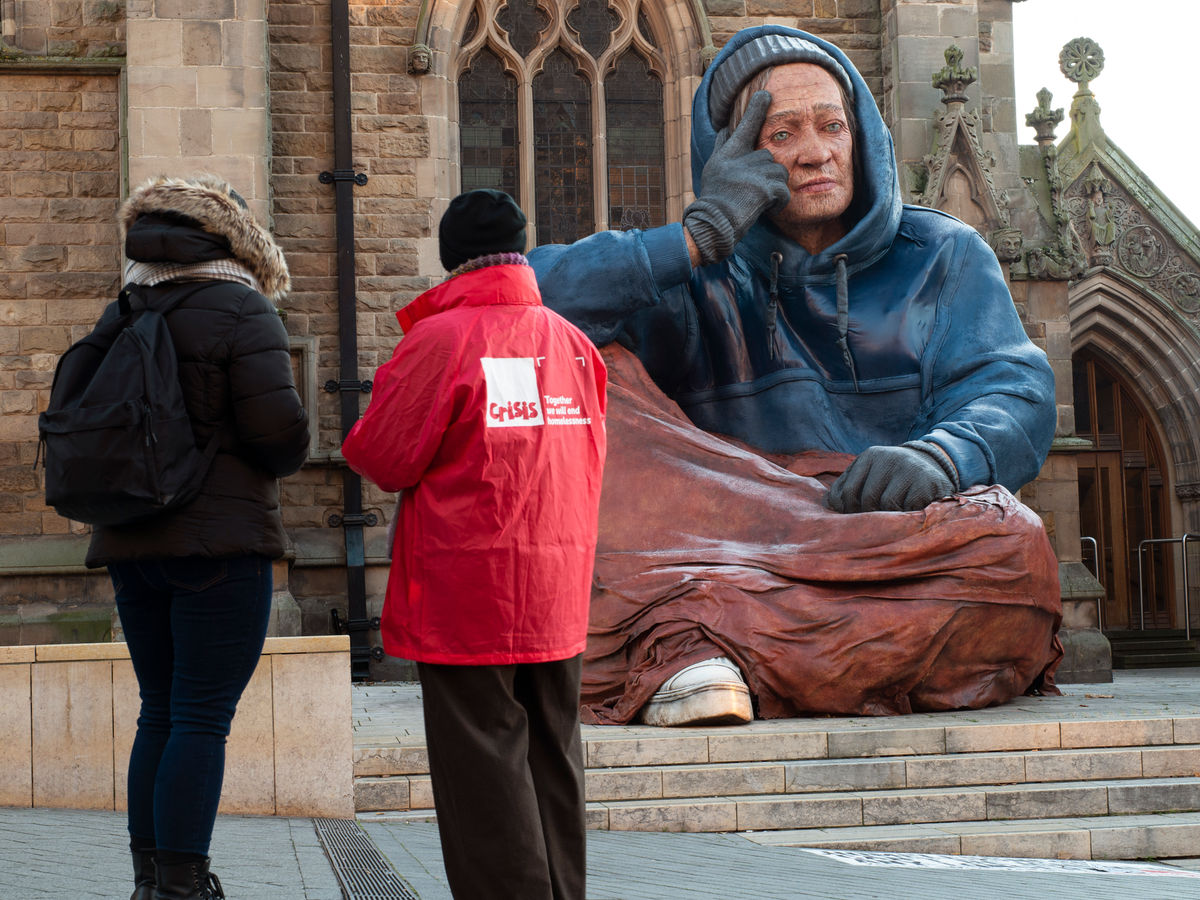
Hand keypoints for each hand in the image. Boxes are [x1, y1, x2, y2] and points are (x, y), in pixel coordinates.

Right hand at [684, 91, 789, 265]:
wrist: (713, 225)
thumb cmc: (714, 200)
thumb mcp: (713, 169)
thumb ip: (722, 146)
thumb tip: (726, 126)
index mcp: (728, 154)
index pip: (745, 126)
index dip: (756, 109)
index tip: (766, 94)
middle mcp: (740, 159)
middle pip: (769, 157)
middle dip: (767, 174)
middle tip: (753, 192)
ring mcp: (752, 173)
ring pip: (779, 172)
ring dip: (774, 188)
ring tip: (758, 201)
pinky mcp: (764, 188)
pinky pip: (783, 190)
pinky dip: (780, 202)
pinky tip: (768, 208)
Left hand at [827, 442, 957, 512]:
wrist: (934, 466)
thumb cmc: (892, 477)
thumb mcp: (870, 474)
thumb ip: (848, 487)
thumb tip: (830, 506)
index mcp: (870, 456)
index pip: (847, 490)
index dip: (848, 511)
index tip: (854, 519)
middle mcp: (889, 458)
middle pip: (868, 499)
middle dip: (869, 515)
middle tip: (875, 523)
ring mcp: (910, 469)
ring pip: (888, 505)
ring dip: (889, 517)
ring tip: (893, 515)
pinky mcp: (928, 483)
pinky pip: (909, 509)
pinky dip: (906, 516)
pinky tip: (910, 512)